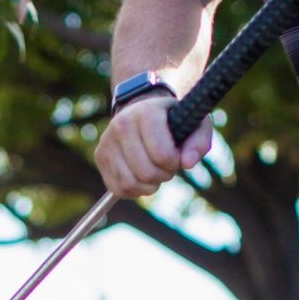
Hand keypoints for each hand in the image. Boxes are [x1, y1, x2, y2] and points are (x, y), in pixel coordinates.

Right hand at [95, 97, 212, 198]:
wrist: (141, 109)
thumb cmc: (172, 120)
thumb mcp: (194, 124)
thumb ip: (198, 142)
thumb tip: (187, 163)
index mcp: (145, 113)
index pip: (162, 155)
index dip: (174, 163)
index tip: (176, 156)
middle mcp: (121, 125)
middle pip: (146, 172)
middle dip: (162, 175)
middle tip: (166, 165)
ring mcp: (107, 142)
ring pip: (130, 183)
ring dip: (148, 185)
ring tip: (154, 172)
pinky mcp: (100, 157)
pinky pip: (118, 188)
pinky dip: (134, 190)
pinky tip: (141, 178)